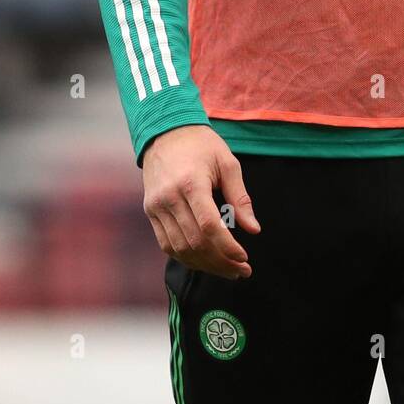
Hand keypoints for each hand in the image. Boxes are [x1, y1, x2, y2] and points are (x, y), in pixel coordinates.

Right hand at [142, 124, 260, 278]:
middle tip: (242, 271)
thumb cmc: (202, 146)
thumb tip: (253, 229)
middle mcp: (169, 197)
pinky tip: (205, 262)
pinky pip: (166, 244)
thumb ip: (240, 197)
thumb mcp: (228, 163)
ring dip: (205, 265)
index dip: (227, 247)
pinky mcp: (150, 211)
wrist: (165, 132)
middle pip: (195, 242)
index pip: (209, 226)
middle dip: (221, 262)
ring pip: (179, 249)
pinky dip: (186, 257)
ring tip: (227, 270)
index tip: (244, 258)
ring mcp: (156, 206)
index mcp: (191, 183)